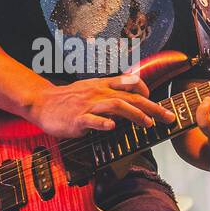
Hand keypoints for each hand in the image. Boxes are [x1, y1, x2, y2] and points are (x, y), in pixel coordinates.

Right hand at [29, 73, 174, 138]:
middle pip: (130, 97)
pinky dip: (103, 123)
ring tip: (147, 123)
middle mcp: (98, 93)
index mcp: (102, 85)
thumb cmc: (68, 99)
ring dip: (134, 114)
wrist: (43, 103)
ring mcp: (88, 105)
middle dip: (152, 106)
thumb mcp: (91, 89)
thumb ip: (109, 92)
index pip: (130, 83)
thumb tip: (129, 98)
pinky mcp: (77, 119)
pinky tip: (112, 127)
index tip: (155, 103)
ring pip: (115, 106)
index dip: (146, 91)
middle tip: (167, 117)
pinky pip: (92, 120)